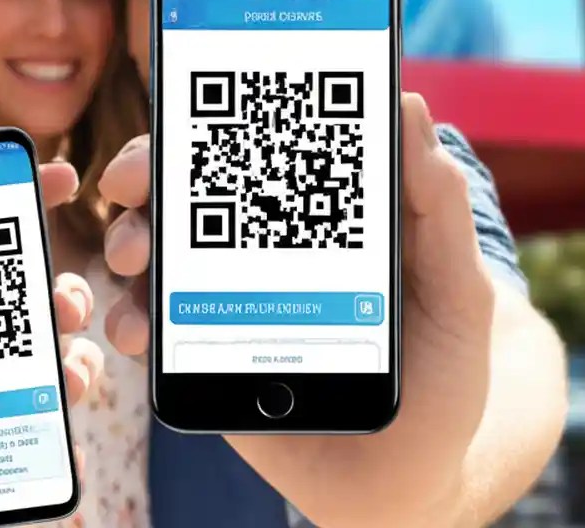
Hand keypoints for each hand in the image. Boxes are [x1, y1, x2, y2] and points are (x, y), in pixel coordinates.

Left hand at [0, 161, 102, 472]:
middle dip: (70, 298)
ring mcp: (28, 365)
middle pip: (63, 297)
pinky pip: (55, 427)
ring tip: (67, 381)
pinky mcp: (24, 415)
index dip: (45, 190)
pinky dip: (71, 446)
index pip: (25, 217)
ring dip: (78, 368)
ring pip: (74, 359)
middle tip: (58, 305)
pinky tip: (73, 459)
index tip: (61, 176)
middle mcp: (20, 312)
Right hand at [99, 95, 506, 526]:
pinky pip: (151, 328)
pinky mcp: (203, 357)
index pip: (260, 151)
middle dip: (146, 173)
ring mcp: (225, 301)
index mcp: (318, 220)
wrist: (407, 477)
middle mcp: (260, 251)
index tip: (189, 108)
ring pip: (155, 252)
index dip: (217, 121)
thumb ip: (439, 211)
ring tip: (132, 259)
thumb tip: (409, 110)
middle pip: (188, 192)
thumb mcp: (456, 292)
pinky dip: (131, 319)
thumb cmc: (440, 375)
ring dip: (127, 240)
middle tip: (131, 181)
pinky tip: (139, 331)